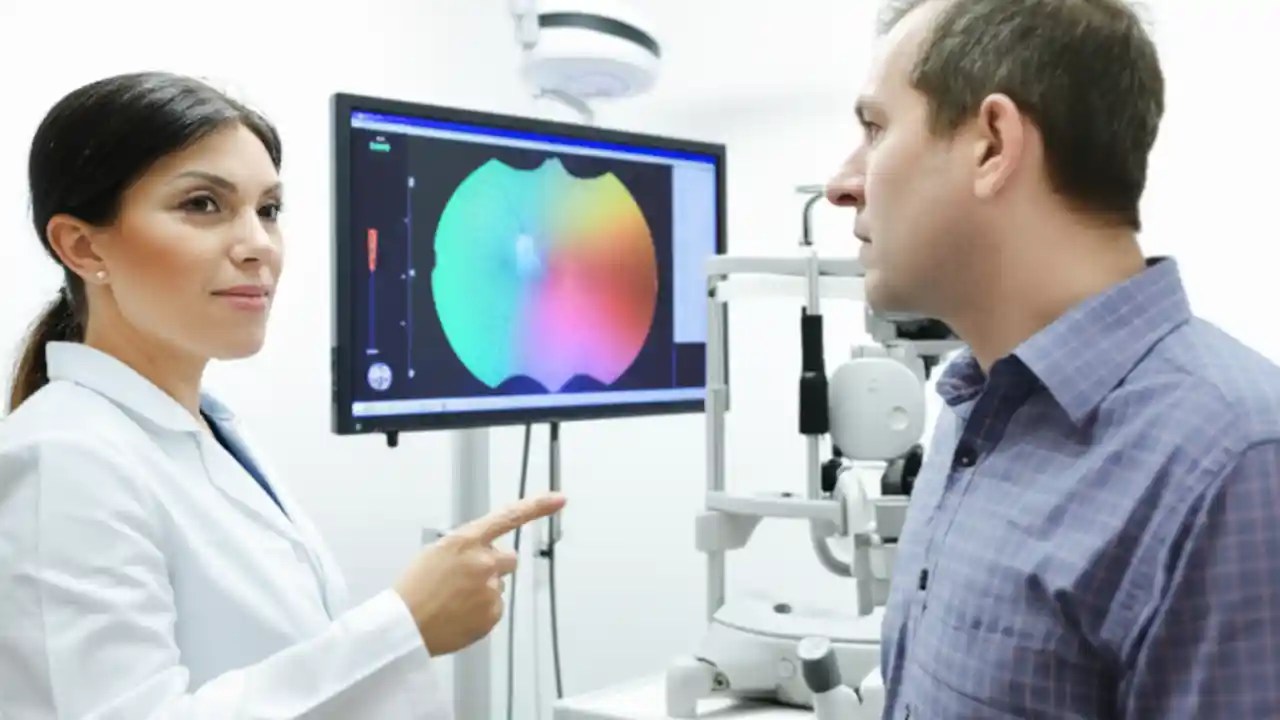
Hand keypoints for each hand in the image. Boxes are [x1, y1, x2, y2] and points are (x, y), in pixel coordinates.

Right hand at [394, 492, 565, 655]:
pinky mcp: (493, 615)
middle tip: (467, 580)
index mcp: (467, 540)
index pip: (509, 517)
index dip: (538, 506)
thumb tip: (484, 553)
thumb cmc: (414, 588)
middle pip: (509, 559)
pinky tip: (459, 615)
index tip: (559, 499)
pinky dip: (481, 612)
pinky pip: (495, 608)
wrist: (403, 626)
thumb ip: (467, 548)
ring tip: (454, 601)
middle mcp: (485, 562)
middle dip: (495, 566)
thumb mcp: (436, 553)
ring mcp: (491, 589)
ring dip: (484, 591)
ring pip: (498, 586)